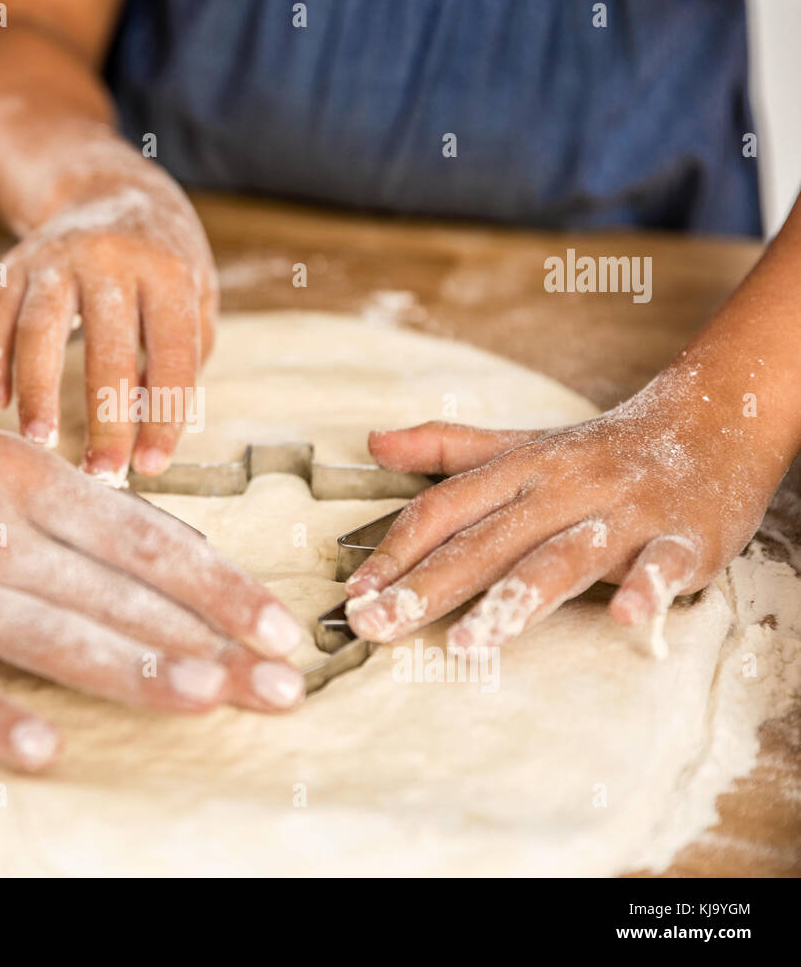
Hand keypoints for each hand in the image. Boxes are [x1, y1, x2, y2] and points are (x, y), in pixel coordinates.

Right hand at [0, 175, 216, 482]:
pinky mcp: (14, 263)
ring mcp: (56, 258)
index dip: (163, 415)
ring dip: (38, 390)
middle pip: (107, 349)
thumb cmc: (163, 263)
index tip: (152, 466)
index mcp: (167, 272)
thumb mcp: (195, 297)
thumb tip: (149, 423)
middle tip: (100, 471)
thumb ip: (183, 357)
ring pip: (40, 330)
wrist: (110, 189)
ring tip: (41, 440)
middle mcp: (111, 260)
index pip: (172, 355)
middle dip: (105, 419)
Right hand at [0, 372, 303, 771]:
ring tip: (203, 697)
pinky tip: (45, 747)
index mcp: (25, 481)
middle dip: (205, 641)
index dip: (219, 586)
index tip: (280, 629)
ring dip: (128, 667)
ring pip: (42, 633)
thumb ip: (81, 513)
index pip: (144, 541)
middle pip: (113, 594)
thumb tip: (181, 557)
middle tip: (280, 686)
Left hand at [344, 375, 785, 653]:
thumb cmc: (600, 451)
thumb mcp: (522, 444)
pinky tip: (625, 617)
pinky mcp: (683, 538)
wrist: (711, 423)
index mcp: (520, 468)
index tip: (354, 594)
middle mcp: (562, 488)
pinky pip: (662, 567)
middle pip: (485, 542)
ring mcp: (623, 513)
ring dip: (513, 601)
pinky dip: (646, 590)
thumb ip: (448, 449)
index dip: (395, 551)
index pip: (444, 510)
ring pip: (560, 559)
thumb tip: (374, 442)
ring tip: (467, 643)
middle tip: (376, 628)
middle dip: (426, 588)